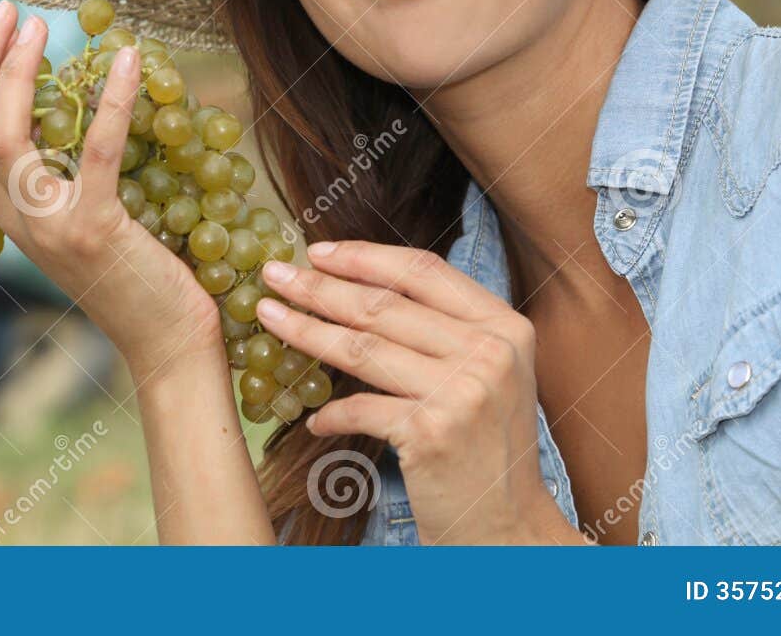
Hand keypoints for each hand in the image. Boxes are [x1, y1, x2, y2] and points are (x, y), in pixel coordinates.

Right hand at [0, 1, 223, 381]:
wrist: (168, 344)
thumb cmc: (137, 276)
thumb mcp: (82, 221)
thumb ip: (62, 176)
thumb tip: (66, 109)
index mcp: (9, 215)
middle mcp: (16, 220)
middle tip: (7, 12)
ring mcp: (50, 228)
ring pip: (7, 136)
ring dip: (18, 72)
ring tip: (41, 27)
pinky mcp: (96, 230)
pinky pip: (96, 151)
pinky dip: (111, 98)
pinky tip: (128, 59)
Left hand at [252, 240, 586, 544]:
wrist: (510, 529)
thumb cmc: (486, 449)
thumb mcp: (486, 375)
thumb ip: (444, 330)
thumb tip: (364, 284)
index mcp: (505, 327)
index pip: (423, 272)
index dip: (365, 256)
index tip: (317, 251)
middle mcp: (490, 353)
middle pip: (384, 305)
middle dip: (320, 287)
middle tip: (274, 275)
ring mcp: (463, 392)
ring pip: (362, 348)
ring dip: (307, 331)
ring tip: (269, 318)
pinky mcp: (433, 433)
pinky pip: (361, 408)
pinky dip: (330, 413)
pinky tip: (312, 418)